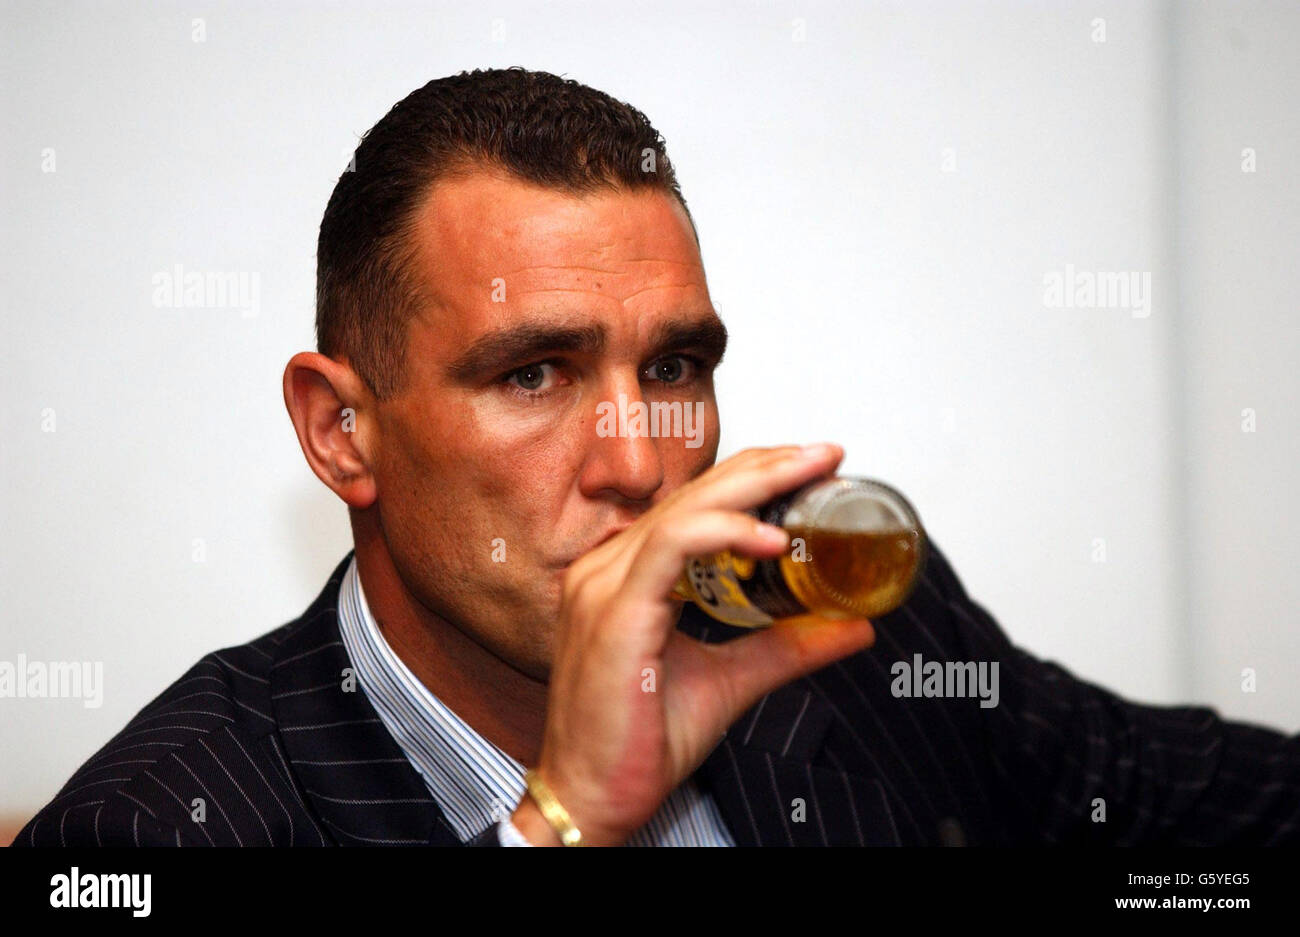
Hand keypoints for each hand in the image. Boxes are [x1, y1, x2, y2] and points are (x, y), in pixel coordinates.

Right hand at [511, 443, 876, 844]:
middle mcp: (608, 569)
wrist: (592, 798)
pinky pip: (670, 548)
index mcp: (627, 576)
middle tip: (825, 453)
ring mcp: (603, 585)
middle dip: (765, 466)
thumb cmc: (640, 741)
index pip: (693, 505)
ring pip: (684, 510)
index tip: (810, 467)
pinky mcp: (613, 612)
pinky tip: (770, 537)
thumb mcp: (730, 680)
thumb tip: (849, 625)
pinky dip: (723, 533)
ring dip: (753, 485)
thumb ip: (785, 648)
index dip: (752, 478)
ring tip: (808, 473)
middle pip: (693, 495)